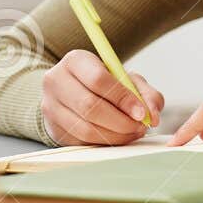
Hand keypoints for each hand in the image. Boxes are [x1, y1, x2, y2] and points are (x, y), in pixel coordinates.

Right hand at [40, 50, 163, 145]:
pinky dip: (105, 142)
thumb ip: (146, 94)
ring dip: (116, 135)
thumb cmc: (107, 84)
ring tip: (133, 132)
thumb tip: (152, 116)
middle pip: (90, 106)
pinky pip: (81, 141)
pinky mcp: (52, 127)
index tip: (142, 113)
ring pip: (85, 128)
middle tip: (140, 126)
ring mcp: (50, 106)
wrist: (77, 92)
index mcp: (75, 61)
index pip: (98, 80)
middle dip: (122, 121)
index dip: (123, 99)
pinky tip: (118, 136)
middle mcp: (56, 81)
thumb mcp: (128, 80)